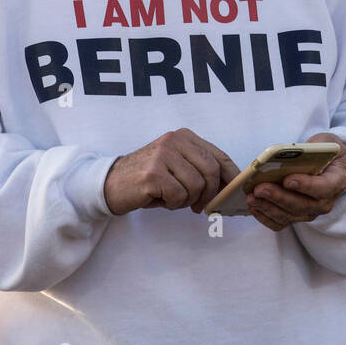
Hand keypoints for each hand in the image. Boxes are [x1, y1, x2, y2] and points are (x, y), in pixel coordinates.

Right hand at [104, 128, 239, 214]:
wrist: (111, 183)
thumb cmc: (149, 179)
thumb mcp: (176, 167)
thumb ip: (200, 170)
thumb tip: (230, 187)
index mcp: (184, 137)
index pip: (219, 156)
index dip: (231, 176)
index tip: (234, 193)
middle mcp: (174, 141)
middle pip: (211, 171)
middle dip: (210, 194)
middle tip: (200, 207)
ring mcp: (163, 155)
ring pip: (196, 185)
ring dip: (187, 200)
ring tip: (172, 199)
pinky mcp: (152, 173)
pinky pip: (178, 195)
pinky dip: (172, 204)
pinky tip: (160, 199)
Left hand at [244, 132, 345, 231]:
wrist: (330, 165)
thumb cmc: (326, 153)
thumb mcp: (325, 142)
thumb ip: (313, 147)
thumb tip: (289, 152)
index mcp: (336, 181)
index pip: (323, 188)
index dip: (306, 186)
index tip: (287, 180)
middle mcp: (325, 202)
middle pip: (301, 206)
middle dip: (278, 198)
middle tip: (260, 189)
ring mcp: (310, 212)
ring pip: (289, 216)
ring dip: (268, 207)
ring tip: (251, 197)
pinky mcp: (296, 216)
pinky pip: (280, 222)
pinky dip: (266, 216)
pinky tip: (254, 206)